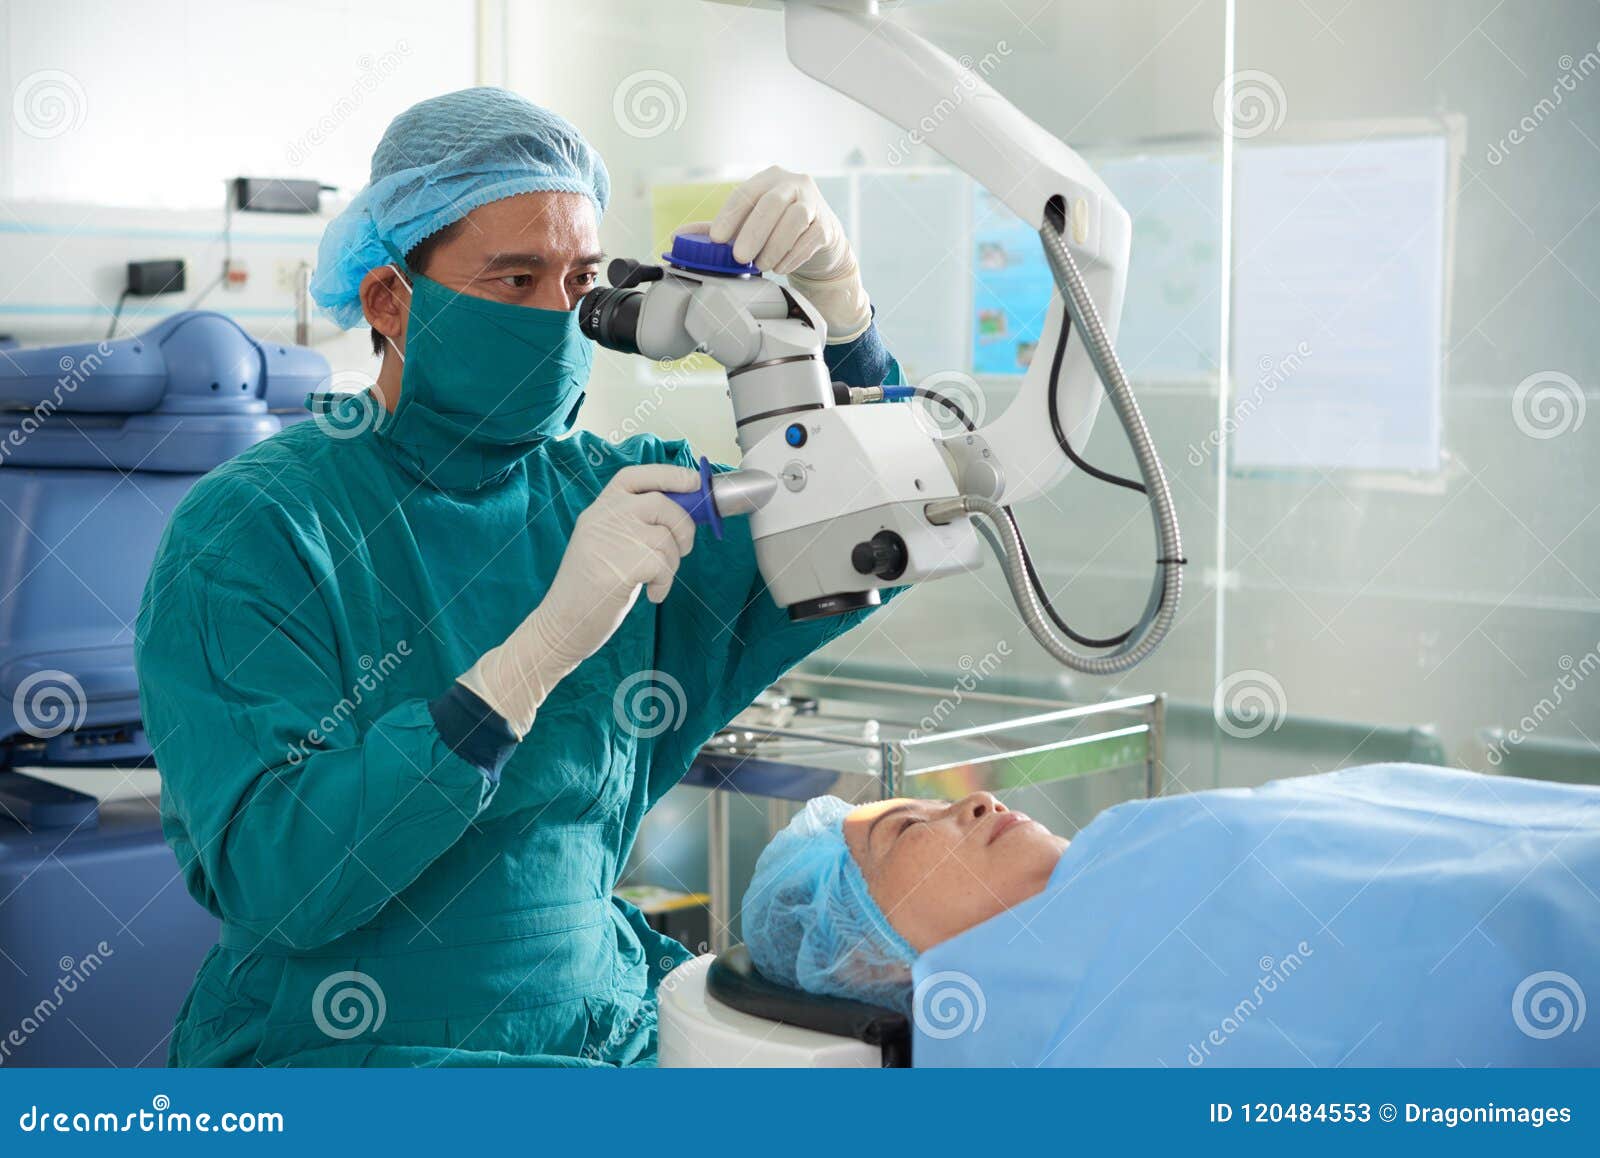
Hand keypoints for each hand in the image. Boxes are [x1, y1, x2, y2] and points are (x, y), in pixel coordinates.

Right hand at [458, 463, 698, 735]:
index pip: (635, 476)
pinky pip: (664, 565)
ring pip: (667, 538)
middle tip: (682, 549)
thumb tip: (684, 512)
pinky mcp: (622, 566)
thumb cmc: (590, 588)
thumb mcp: (607, 543)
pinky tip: (652, 595)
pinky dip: (665, 583)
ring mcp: (611, 540)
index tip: (694, 482)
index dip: (669, 475)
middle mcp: (603, 517)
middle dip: (683, 526)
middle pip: (662, 503)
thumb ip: (634, 523)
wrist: (562, 624)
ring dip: (673, 563)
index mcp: (599, 508)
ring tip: (657, 580)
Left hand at [706, 166, 871, 341]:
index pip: (746, 192)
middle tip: (739, 257)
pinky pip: (810, 239)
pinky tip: (781, 267)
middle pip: (772, 203)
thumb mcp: (747, 224)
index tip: (717, 239)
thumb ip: (717, 228)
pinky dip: (792, 256)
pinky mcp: (827, 227)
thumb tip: (679, 236)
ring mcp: (814, 203)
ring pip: (795, 219)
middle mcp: (794, 184)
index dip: (730, 216)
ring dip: (774, 246)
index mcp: (768, 179)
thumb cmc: (777, 228)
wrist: (820, 239)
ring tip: (762, 265)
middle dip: (753, 232)